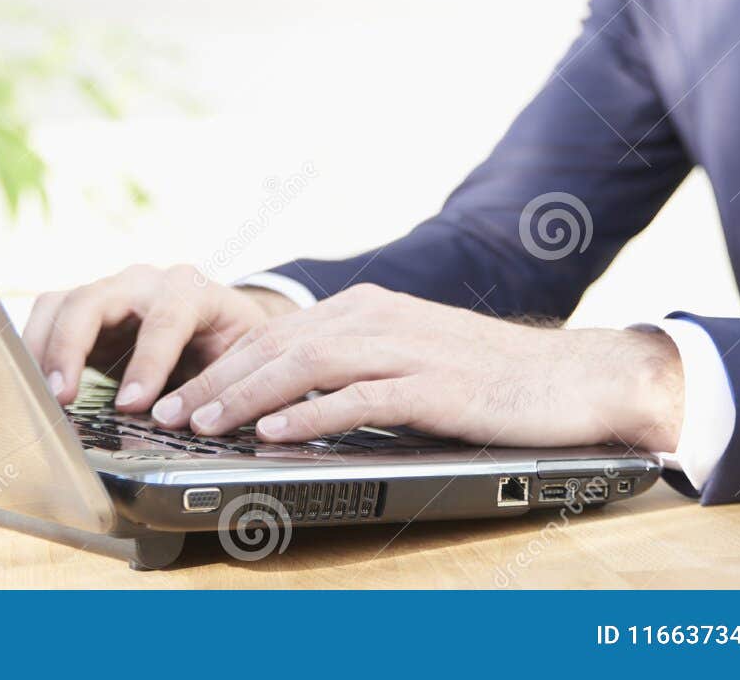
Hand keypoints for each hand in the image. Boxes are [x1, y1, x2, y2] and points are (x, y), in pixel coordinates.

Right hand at [21, 264, 296, 409]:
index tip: (132, 405)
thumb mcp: (240, 362)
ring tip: (41, 397)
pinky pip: (48, 316)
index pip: (165, 319)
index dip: (148, 362)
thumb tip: (184, 424)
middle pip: (95, 299)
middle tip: (63, 397)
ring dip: (44, 350)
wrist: (220, 325)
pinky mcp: (84, 308)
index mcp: (192, 290)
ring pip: (62, 303)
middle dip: (73, 347)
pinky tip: (34, 386)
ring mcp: (109, 290)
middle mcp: (144, 281)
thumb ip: (216, 386)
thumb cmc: (230, 346)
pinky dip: (35, 348)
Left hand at [151, 284, 683, 451]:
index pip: (274, 333)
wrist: (572, 378)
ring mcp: (405, 347)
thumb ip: (349, 367)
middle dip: (214, 380)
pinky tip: (274, 432)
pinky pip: (357, 398)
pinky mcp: (433, 385)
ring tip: (203, 424)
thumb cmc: (486, 376)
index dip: (218, 364)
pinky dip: (308, 415)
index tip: (176, 395)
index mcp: (363, 307)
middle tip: (167, 414)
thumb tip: (285, 398)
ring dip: (246, 396)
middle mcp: (376, 316)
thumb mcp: (405, 357)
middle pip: (276, 344)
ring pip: (304, 364)